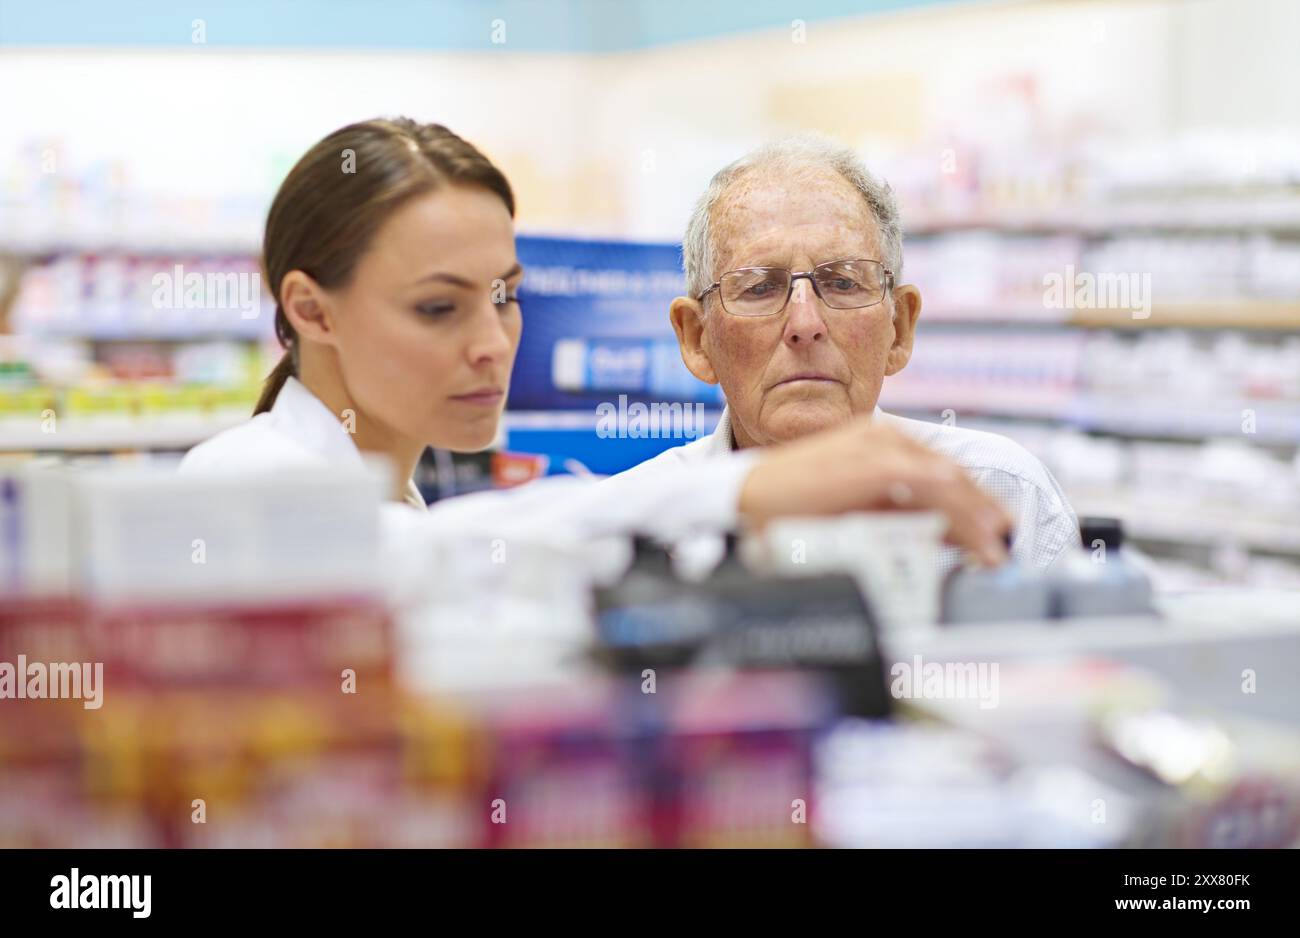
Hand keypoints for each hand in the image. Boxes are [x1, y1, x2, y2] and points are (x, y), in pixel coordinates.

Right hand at [737, 415, 1012, 564]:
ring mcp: (879, 445)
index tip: (991, 529)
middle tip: (1004, 544)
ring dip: (978, 518)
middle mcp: (880, 435)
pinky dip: (963, 519)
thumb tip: (932, 538)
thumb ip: (883, 511)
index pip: (935, 468)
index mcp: (872, 439)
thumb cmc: (782, 507)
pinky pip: (934, 490)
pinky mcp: (876, 463)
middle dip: (982, 510)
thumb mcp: (844, 505)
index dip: (970, 501)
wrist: (739, 499)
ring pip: (948, 481)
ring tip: (996, 551)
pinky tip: (975, 545)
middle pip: (949, 473)